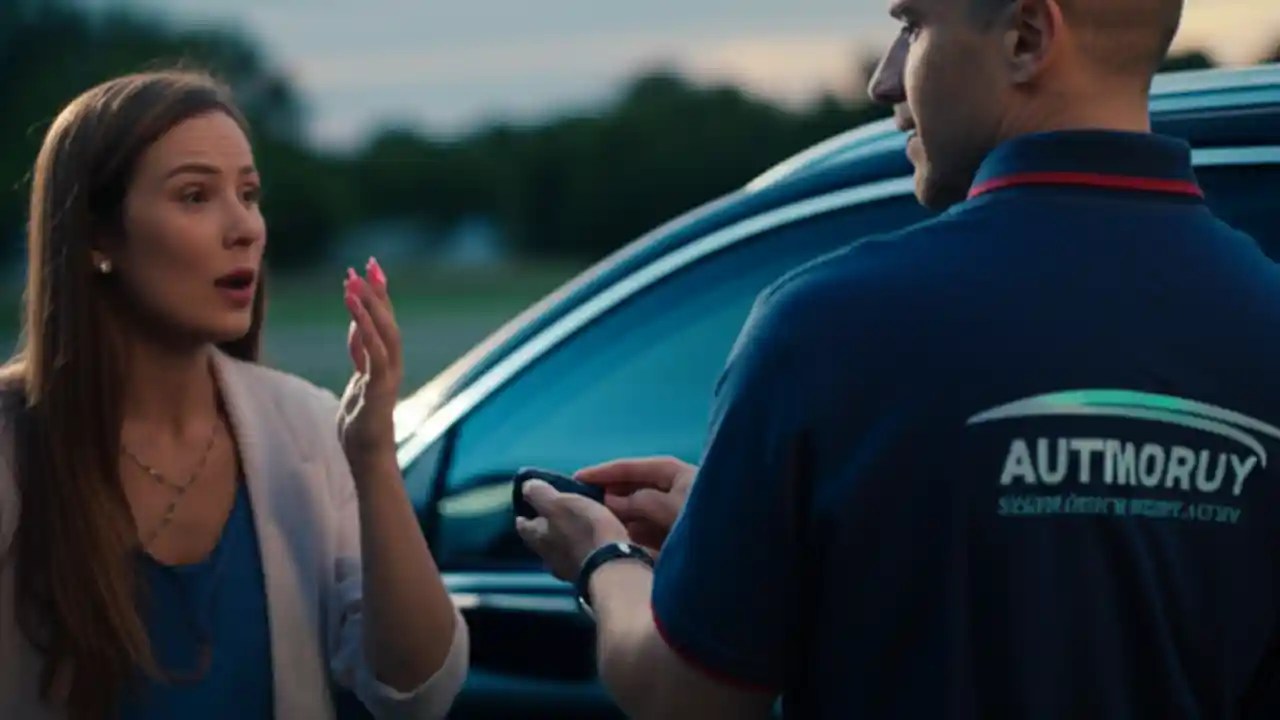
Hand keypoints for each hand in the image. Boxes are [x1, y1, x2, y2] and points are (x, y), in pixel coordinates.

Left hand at [337, 257, 402, 469]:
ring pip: (384, 332)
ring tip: (356, 280)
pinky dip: (364, 327)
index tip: (369, 271)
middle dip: (379, 291)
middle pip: (388, 321)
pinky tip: (353, 307)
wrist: (368, 458)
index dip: (378, 296)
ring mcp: (388, 376)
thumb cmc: (360, 427)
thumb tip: (355, 327)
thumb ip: (359, 355)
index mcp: (384, 363)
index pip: (383, 323)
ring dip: (371, 304)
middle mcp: (391, 365)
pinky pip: (374, 351)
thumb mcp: (355, 383)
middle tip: (369, 263)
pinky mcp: (380, 388)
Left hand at [515, 480, 630, 581]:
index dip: (526, 512)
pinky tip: (595, 543)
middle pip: (540, 539)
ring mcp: (566, 570)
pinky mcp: (587, 576)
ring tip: (580, 525)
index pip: (522, 524)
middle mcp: (546, 557)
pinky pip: (580, 558)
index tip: (531, 502)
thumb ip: (540, 494)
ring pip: (560, 550)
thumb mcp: (560, 503)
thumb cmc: (584, 530)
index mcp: (536, 537)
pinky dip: (584, 549)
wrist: (612, 567)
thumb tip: (526, 487)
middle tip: (559, 511)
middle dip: (547, 526)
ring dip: (566, 539)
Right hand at [575, 456, 696, 555]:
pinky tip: (616, 542)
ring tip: (594, 525)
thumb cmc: (707, 520)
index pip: (631, 468)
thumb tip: (610, 500)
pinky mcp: (678, 541)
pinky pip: (648, 535)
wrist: (740, 555)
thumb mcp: (669, 505)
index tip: (575, 479)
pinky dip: (632, 537)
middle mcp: (675, 491)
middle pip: (634, 491)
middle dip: (609, 498)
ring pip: (638, 515)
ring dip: (619, 519)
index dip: (603, 472)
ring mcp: (677, 516)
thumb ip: (638, 500)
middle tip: (580, 506)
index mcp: (675, 473)